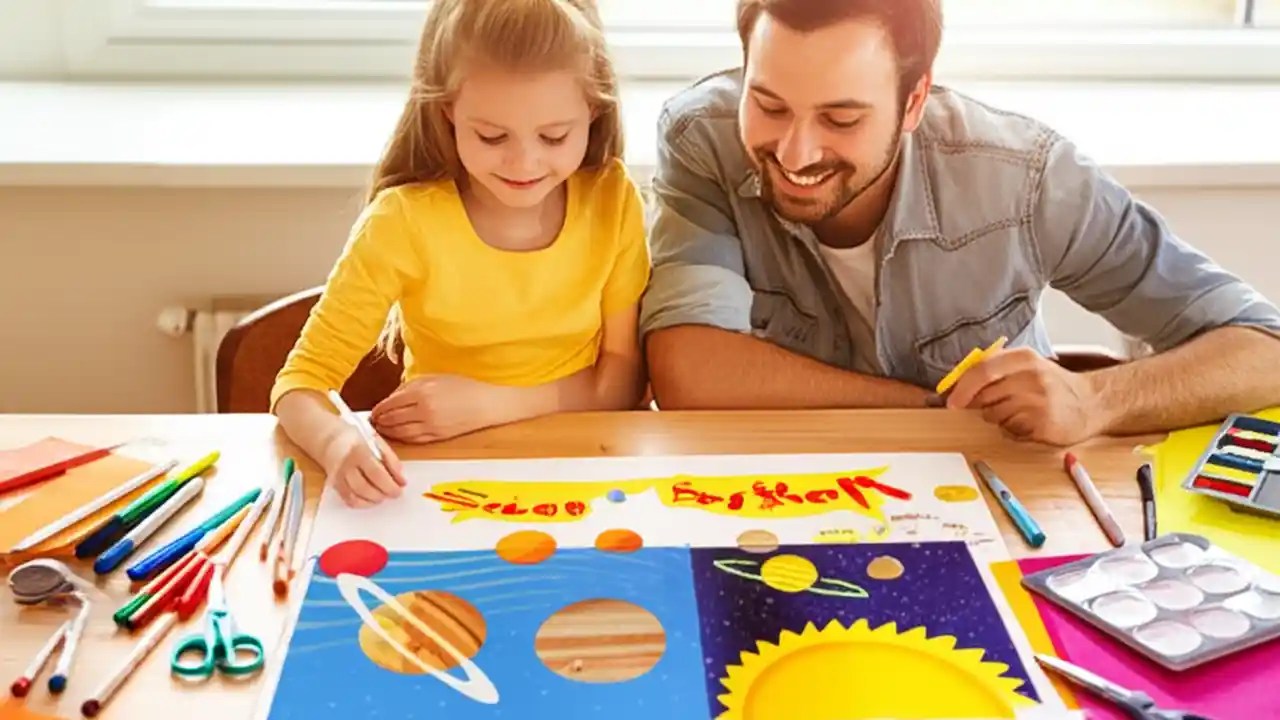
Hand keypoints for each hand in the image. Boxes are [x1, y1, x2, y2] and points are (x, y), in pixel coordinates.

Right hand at [321, 425, 405, 507]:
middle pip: (365, 487)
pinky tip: (371, 499)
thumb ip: (392, 461)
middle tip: (393, 494)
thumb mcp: (378, 443)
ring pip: (355, 496)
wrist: (332, 440)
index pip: (376, 473)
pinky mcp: (334, 484)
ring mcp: (338, 476)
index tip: (400, 490)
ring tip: (383, 495)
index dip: (390, 485)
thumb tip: (402, 481)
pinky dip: (362, 503)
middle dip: (383, 494)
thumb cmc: (359, 441)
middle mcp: (346, 465)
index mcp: (359, 451)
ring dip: (373, 500)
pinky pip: (348, 500)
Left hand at [370, 374, 508, 442]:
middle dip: (380, 421)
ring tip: (382, 429)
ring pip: (400, 432)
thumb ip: (411, 386)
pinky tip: (398, 434)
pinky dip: (402, 437)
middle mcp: (423, 411)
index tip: (373, 411)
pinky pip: (413, 439)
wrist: (486, 405)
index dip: (378, 409)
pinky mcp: (436, 437)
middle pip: (392, 419)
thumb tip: (392, 398)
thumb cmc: (463, 387)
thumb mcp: (435, 378)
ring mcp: (430, 426)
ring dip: (388, 431)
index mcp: (421, 393)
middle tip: (374, 422)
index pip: (390, 404)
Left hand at [944, 347, 1107, 444]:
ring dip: (998, 418)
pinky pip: (1010, 431)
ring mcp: (1039, 402)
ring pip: (994, 416)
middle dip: (980, 405)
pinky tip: (1029, 422)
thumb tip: (955, 385)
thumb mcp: (1025, 366)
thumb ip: (994, 370)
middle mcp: (1032, 377)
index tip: (952, 401)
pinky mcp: (1044, 424)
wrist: (1091, 403)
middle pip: (984, 396)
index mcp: (1024, 358)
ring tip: (1020, 411)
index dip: (962, 388)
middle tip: (996, 404)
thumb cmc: (1051, 385)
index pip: (982, 371)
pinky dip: (1012, 430)